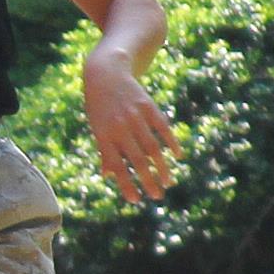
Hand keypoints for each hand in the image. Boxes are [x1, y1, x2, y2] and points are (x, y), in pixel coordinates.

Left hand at [81, 46, 177, 203]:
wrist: (106, 73)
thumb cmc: (99, 106)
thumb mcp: (96, 127)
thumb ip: (104, 151)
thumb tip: (110, 176)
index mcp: (104, 135)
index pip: (117, 166)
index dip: (126, 184)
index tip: (135, 200)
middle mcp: (120, 127)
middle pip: (137, 160)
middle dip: (148, 181)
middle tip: (157, 197)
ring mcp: (135, 116)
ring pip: (152, 147)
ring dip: (162, 167)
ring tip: (168, 182)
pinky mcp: (148, 106)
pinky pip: (162, 128)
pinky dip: (171, 142)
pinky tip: (177, 156)